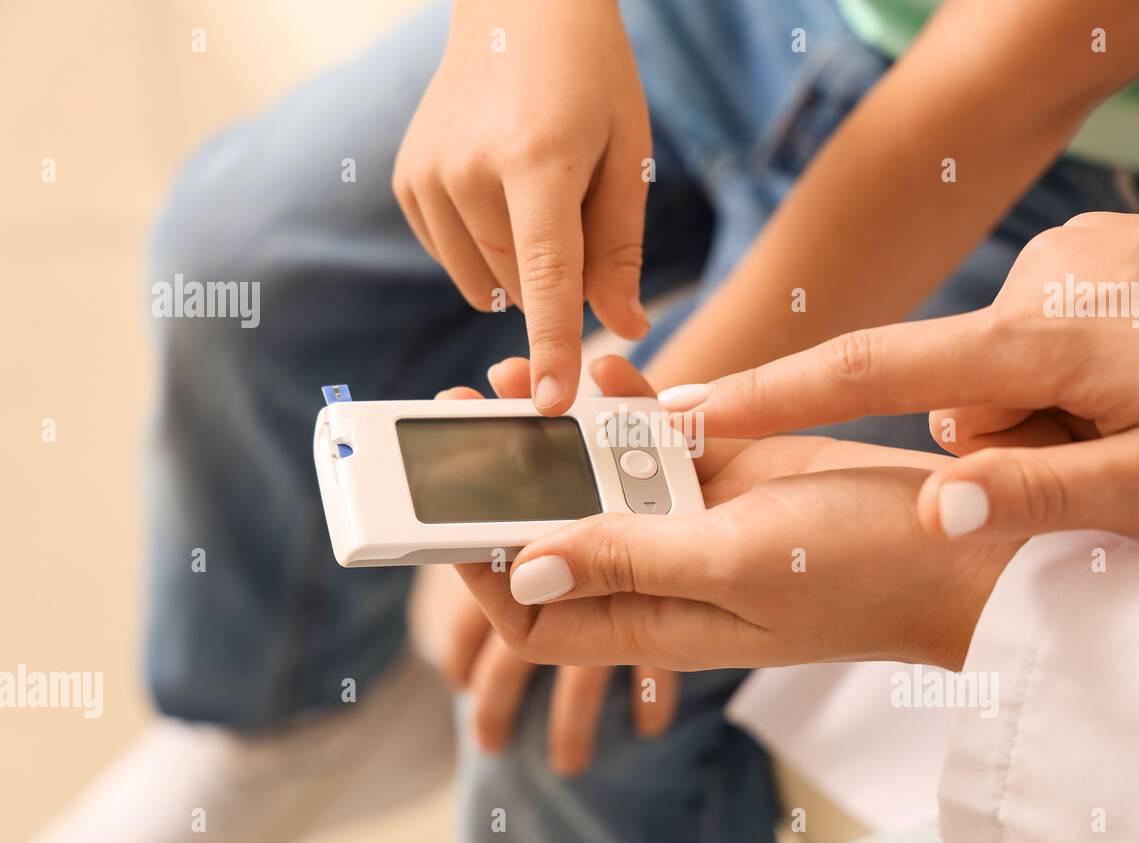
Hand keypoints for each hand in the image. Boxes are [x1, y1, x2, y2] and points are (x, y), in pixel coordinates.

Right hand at [393, 0, 650, 413]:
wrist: (515, 8)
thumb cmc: (587, 75)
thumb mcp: (628, 151)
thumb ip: (621, 246)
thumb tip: (623, 326)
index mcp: (535, 160)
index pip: (547, 276)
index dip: (552, 347)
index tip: (552, 404)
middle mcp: (468, 172)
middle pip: (523, 285)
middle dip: (557, 276)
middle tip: (573, 203)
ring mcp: (427, 178)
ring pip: (487, 281)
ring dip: (519, 265)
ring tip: (533, 189)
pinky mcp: (406, 185)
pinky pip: (456, 259)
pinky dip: (485, 248)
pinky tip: (500, 191)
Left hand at [453, 358, 1021, 671]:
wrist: (960, 541)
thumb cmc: (861, 571)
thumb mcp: (738, 566)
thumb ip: (630, 562)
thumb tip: (519, 569)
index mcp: (655, 619)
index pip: (535, 615)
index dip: (480, 568)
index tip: (444, 507)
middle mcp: (664, 575)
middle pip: (557, 536)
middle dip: (504, 482)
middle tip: (463, 412)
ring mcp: (695, 522)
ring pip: (602, 480)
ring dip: (561, 432)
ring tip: (518, 373)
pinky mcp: (729, 475)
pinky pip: (657, 443)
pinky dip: (630, 409)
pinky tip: (608, 371)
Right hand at [655, 211, 1138, 541]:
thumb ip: (1034, 492)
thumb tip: (926, 509)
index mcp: (1037, 342)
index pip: (866, 372)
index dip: (767, 396)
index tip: (684, 414)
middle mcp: (1035, 286)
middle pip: (956, 395)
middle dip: (1000, 448)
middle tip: (1101, 470)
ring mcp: (1064, 263)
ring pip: (1005, 373)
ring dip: (1046, 418)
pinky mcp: (1092, 256)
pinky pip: (1042, 338)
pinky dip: (1071, 381)